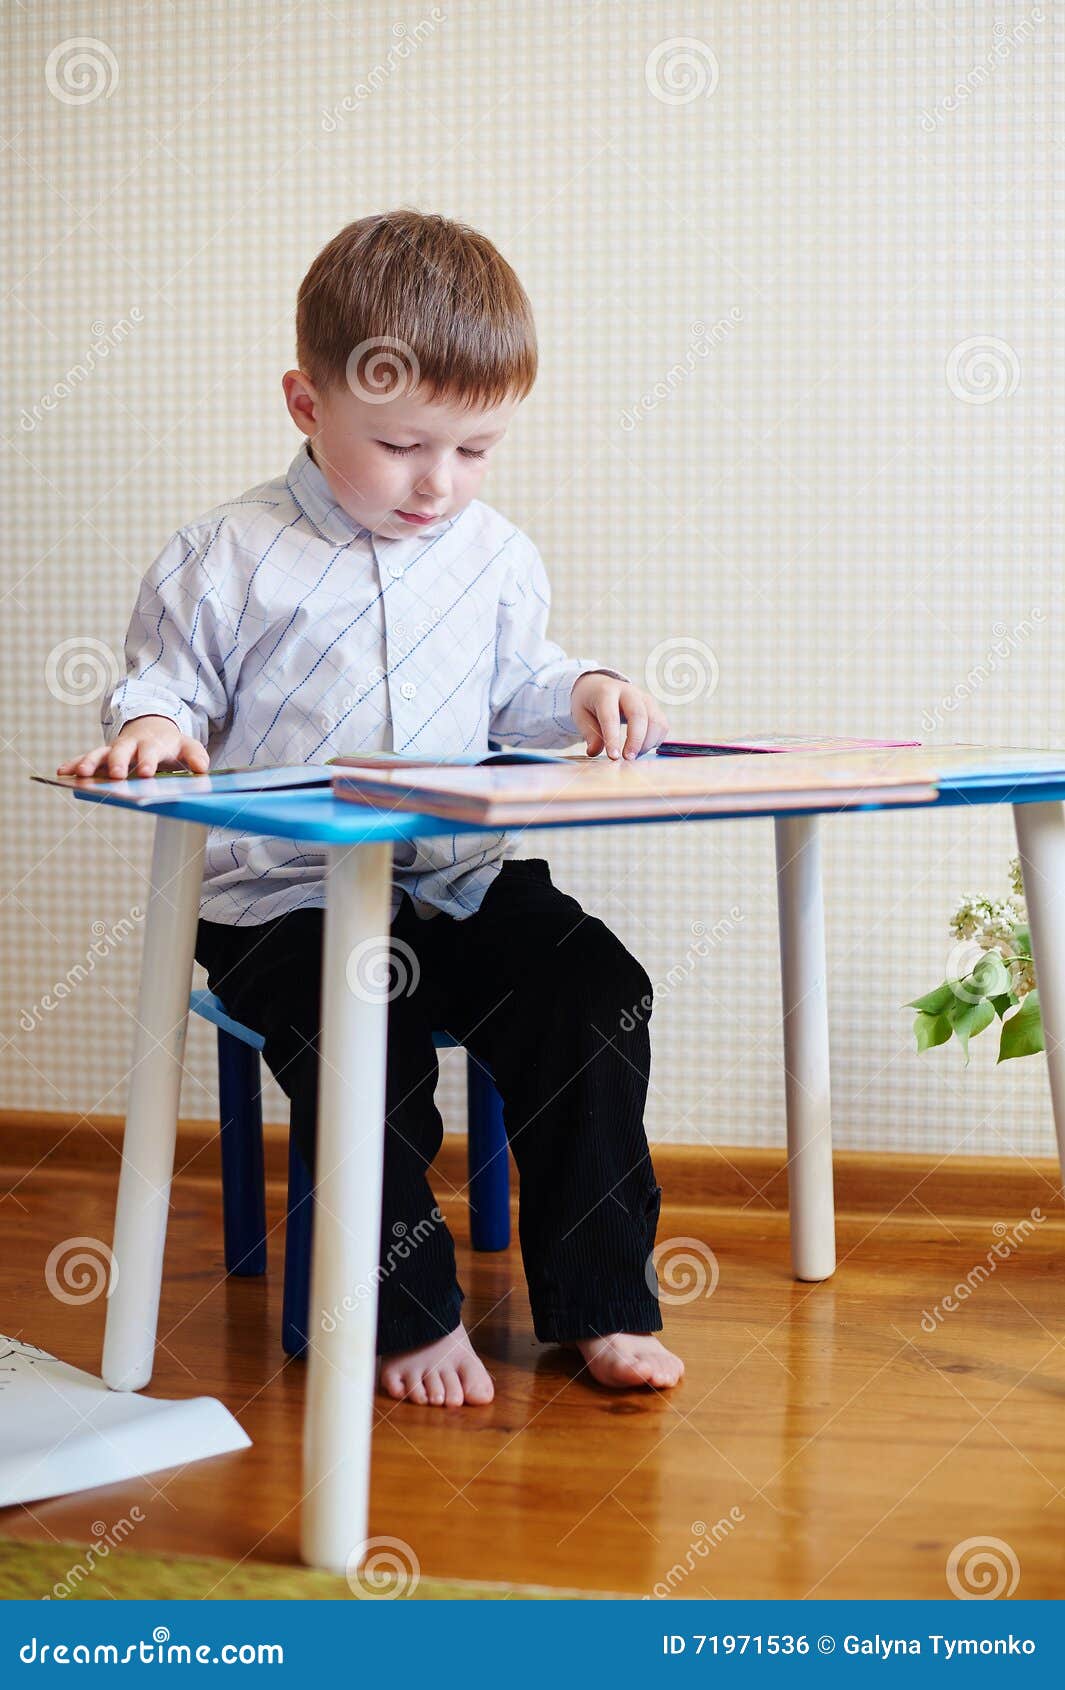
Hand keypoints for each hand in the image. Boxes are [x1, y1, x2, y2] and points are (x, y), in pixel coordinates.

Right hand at [57, 715, 209, 779]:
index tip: (146, 773)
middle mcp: (131, 745)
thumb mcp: (186, 746)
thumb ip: (196, 755)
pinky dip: (74, 764)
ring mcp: (114, 749)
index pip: (150, 752)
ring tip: (82, 775)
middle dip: (118, 763)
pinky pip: (86, 758)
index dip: (148, 761)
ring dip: (90, 763)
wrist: (152, 726)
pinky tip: (62, 772)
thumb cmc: (169, 743)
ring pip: (100, 754)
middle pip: (122, 752)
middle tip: (116, 776)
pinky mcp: (102, 754)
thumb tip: (202, 769)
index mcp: (152, 743)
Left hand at [570, 673, 668, 760]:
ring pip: (656, 721)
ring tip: (633, 755)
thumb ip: (589, 734)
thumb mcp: (581, 716)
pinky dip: (655, 741)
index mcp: (606, 692)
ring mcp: (645, 699)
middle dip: (636, 740)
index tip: (613, 757)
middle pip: (639, 715)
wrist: (601, 686)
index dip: (613, 737)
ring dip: (647, 743)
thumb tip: (594, 752)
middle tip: (628, 759)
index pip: (611, 716)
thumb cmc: (590, 704)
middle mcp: (629, 692)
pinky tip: (641, 748)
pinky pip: (662, 726)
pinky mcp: (655, 707)